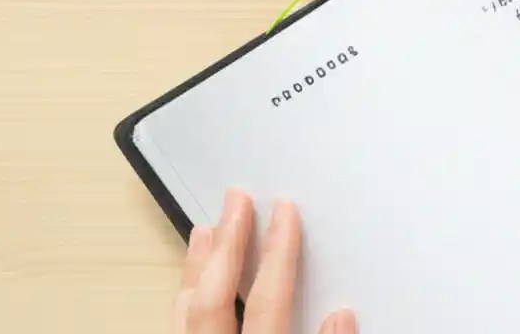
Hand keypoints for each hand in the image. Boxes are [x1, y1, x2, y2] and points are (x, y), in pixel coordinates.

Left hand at [173, 189, 355, 333]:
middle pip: (214, 295)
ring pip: (185, 309)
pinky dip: (185, 297)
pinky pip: (177, 325)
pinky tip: (189, 287)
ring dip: (197, 267)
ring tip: (205, 230)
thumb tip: (342, 315)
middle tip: (236, 199)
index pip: (266, 302)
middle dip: (228, 243)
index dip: (278, 254)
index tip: (285, 211)